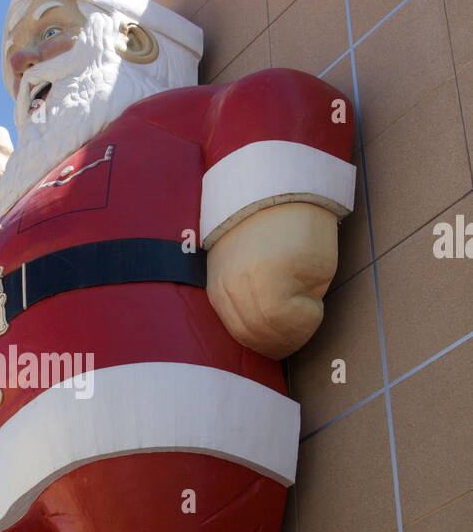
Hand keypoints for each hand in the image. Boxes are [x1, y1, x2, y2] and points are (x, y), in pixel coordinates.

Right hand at [206, 203, 338, 358]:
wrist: (268, 191)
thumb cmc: (303, 225)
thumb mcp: (320, 267)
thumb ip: (306, 303)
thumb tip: (293, 326)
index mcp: (267, 282)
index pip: (287, 326)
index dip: (307, 324)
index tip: (316, 309)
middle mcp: (236, 288)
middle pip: (260, 334)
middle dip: (284, 340)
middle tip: (299, 336)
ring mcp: (220, 287)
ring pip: (240, 333)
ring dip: (264, 340)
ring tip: (282, 334)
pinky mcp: (212, 285)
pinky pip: (227, 320)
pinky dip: (247, 328)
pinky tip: (263, 324)